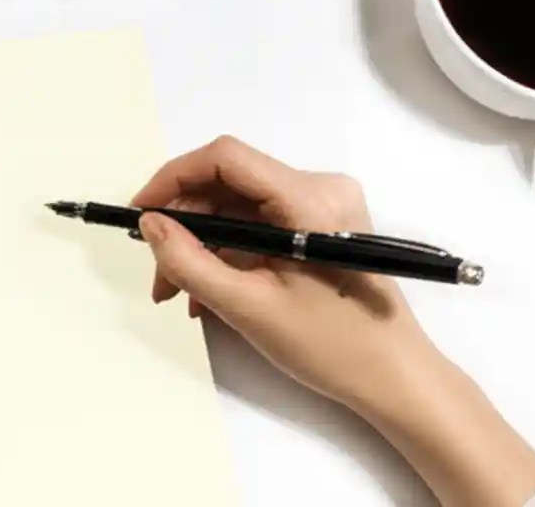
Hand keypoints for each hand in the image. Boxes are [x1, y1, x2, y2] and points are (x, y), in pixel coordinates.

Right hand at [131, 135, 430, 409]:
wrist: (394, 377)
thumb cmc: (330, 344)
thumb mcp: (248, 306)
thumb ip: (190, 261)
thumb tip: (150, 224)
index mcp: (309, 198)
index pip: (225, 158)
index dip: (173, 177)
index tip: (140, 214)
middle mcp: (319, 187)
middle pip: (228, 185)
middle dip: (184, 226)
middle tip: (159, 275)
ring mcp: (323, 205)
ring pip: (238, 208)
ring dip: (202, 246)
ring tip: (179, 293)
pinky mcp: (321, 225)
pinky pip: (258, 225)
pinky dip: (228, 253)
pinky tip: (209, 291)